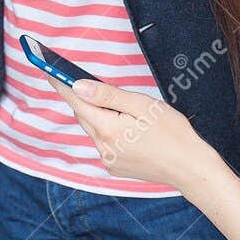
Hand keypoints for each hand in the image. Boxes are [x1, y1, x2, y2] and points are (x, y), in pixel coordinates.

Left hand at [45, 76, 213, 188]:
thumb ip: (108, 95)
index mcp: (107, 129)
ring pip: (95, 130)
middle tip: (100, 86)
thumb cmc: (173, 133)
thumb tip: (78, 86)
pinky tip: (132, 131)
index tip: (48, 71)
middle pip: (85, 116)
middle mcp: (102, 147)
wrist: (191, 168)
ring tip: (127, 112)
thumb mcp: (142, 105)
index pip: (76, 101)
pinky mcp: (115, 167)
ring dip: (102, 117)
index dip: (61, 85)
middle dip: (88, 100)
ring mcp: (108, 160)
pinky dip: (111, 132)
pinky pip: (105, 143)